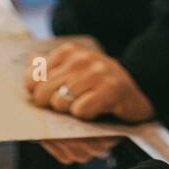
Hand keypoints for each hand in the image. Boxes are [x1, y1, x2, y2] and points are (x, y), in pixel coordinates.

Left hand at [25, 45, 154, 121]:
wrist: (140, 93)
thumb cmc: (100, 87)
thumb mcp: (74, 73)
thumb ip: (48, 70)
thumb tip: (28, 72)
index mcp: (68, 52)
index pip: (32, 76)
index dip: (35, 94)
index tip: (46, 100)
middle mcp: (81, 58)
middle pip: (43, 92)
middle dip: (50, 107)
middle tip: (65, 110)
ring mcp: (97, 71)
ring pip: (60, 102)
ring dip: (69, 114)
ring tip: (82, 110)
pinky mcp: (111, 88)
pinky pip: (80, 110)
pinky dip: (85, 117)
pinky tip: (95, 112)